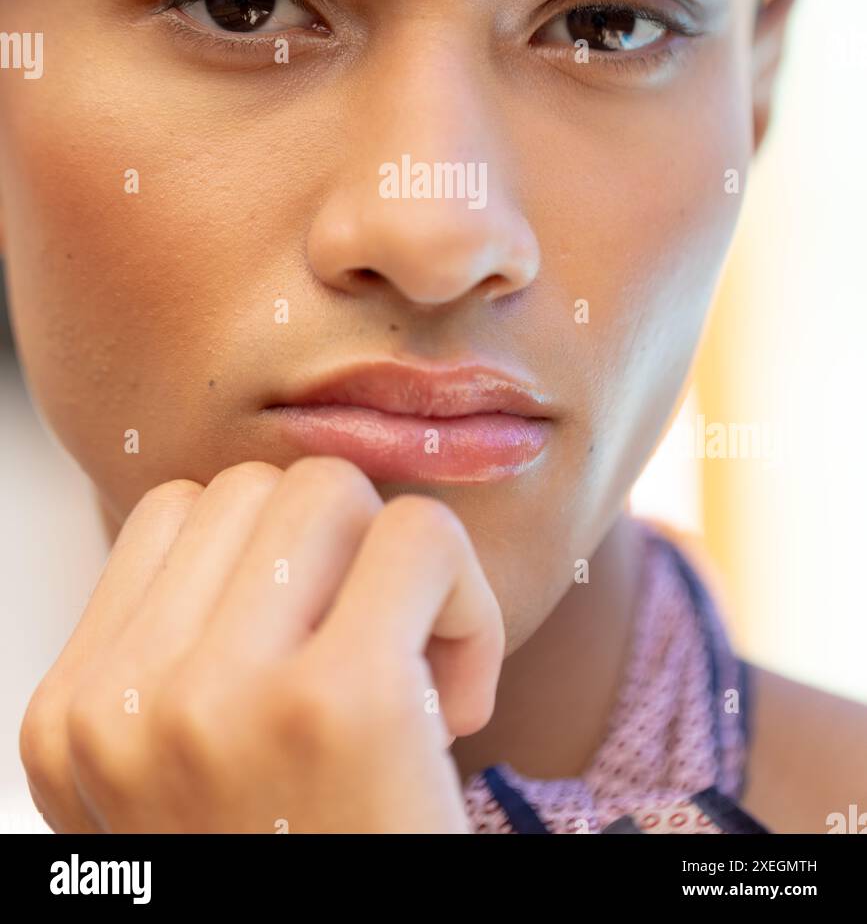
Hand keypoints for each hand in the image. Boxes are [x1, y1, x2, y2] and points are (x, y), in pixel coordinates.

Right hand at [19, 457, 504, 832]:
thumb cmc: (300, 866)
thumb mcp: (182, 782)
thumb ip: (182, 660)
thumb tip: (259, 520)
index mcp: (73, 718)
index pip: (178, 514)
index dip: (273, 562)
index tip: (312, 652)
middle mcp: (122, 707)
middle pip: (255, 488)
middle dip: (338, 551)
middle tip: (377, 657)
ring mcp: (217, 701)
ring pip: (331, 488)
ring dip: (399, 565)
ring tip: (415, 675)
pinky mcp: (336, 701)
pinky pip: (420, 536)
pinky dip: (466, 601)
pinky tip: (459, 702)